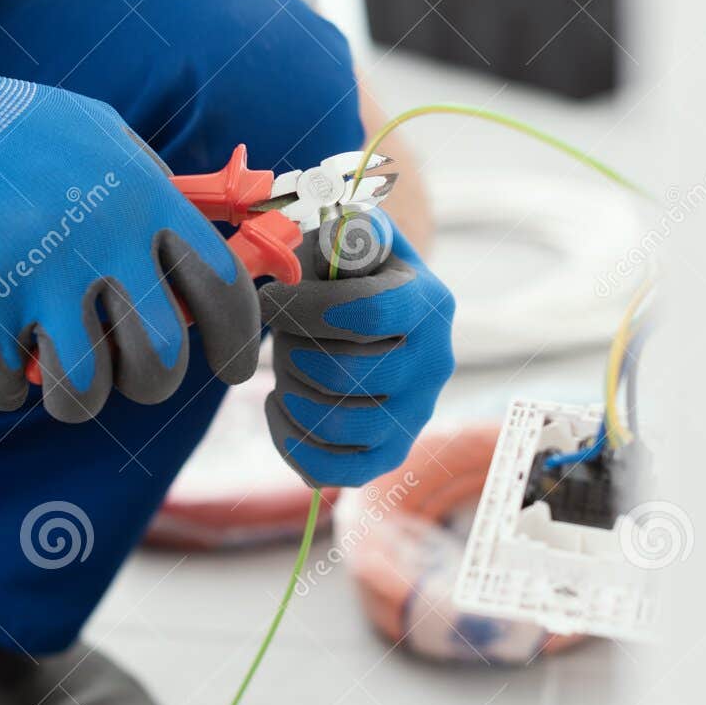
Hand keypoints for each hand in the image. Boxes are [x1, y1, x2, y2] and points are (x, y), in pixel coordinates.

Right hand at [0, 18, 260, 421]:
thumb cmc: (18, 129)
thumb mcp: (102, 137)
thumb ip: (155, 193)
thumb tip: (213, 248)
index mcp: (143, 195)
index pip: (220, 283)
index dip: (237, 338)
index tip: (234, 368)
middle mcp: (100, 237)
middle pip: (158, 358)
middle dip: (151, 383)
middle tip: (133, 374)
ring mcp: (38, 274)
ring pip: (85, 391)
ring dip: (78, 399)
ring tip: (69, 382)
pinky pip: (7, 384)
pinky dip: (6, 386)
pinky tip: (5, 362)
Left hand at [257, 211, 455, 486]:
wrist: (379, 316)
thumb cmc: (351, 272)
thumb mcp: (350, 236)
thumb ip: (340, 231)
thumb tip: (329, 246)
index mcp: (429, 304)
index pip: (364, 313)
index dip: (302, 307)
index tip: (271, 298)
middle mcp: (434, 364)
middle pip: (343, 373)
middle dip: (292, 350)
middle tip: (281, 334)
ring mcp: (415, 415)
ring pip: (336, 424)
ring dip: (289, 395)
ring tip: (281, 371)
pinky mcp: (390, 454)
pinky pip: (335, 472)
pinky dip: (291, 444)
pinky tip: (279, 407)